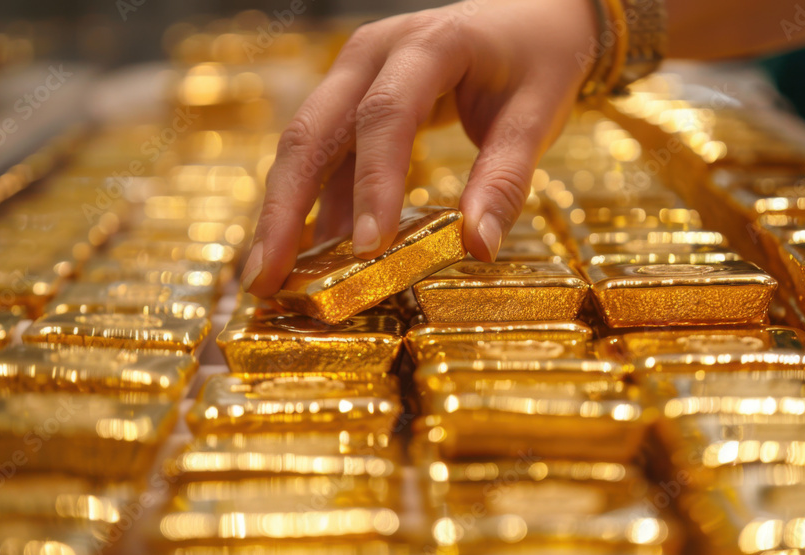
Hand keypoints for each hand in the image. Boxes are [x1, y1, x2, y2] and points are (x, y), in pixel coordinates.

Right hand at [242, 0, 598, 296]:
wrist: (531, 18)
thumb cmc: (537, 59)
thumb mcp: (537, 114)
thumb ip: (507, 178)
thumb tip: (477, 247)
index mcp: (427, 45)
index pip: (386, 116)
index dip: (372, 185)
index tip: (366, 251)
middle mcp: (373, 54)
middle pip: (314, 130)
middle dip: (285, 208)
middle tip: (267, 277)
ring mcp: (355, 75)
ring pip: (305, 145)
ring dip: (286, 212)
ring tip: (271, 278)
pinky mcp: (353, 101)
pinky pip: (326, 156)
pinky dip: (315, 206)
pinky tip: (311, 255)